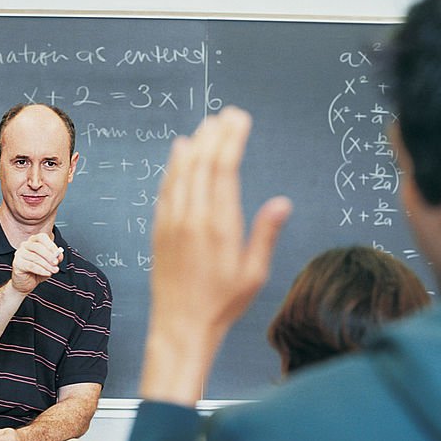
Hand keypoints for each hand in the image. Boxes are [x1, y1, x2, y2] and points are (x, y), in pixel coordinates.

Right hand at [11, 233, 62, 293]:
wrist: (25, 282)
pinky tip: (47, 273)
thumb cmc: (36, 271)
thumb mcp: (49, 263)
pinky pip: (31, 266)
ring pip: (35, 257)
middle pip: (38, 247)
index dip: (51, 245)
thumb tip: (59, 256)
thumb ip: (54, 258)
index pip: (42, 237)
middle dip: (49, 255)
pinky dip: (41, 270)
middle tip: (56, 263)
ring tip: (53, 270)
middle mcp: (25, 245)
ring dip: (47, 265)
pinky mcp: (17, 263)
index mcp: (33, 241)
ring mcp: (20, 253)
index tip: (58, 253)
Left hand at [142, 106, 291, 404]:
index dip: (231, 140)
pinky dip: (173, 166)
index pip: (224, 170)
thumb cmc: (222, 304)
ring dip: (194, 145)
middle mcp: (192, 219)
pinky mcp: (159, 231)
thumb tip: (282, 202)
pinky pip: (166, 190)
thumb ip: (265, 235)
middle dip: (215, 135)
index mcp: (220, 226)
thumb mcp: (253, 274)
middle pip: (202, 164)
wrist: (180, 326)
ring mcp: (172, 224)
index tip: (239, 120)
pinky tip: (180, 151)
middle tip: (227, 114)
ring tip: (207, 125)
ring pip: (181, 173)